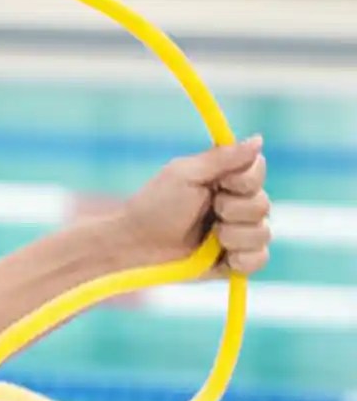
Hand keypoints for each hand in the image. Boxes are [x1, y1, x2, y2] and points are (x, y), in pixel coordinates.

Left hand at [117, 135, 270, 276]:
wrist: (136, 242)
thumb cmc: (155, 204)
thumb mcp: (186, 175)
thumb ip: (223, 158)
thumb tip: (259, 139)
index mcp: (226, 180)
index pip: (258, 172)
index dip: (244, 181)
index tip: (220, 184)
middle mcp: (237, 205)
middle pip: (263, 205)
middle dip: (233, 210)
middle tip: (208, 211)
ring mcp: (238, 233)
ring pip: (263, 233)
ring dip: (233, 235)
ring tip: (208, 236)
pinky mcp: (234, 260)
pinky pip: (259, 259)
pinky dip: (242, 259)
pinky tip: (221, 255)